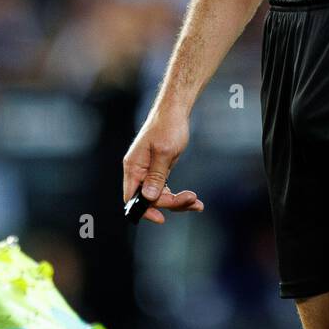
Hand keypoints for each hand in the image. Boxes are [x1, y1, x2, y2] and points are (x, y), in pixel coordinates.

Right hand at [122, 106, 203, 225]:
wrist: (175, 110)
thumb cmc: (168, 126)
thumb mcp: (164, 152)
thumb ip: (156, 176)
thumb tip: (148, 198)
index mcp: (133, 167)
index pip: (132, 198)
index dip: (145, 210)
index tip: (161, 218)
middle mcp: (138, 171)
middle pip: (149, 199)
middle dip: (170, 203)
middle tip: (192, 199)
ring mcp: (148, 171)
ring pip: (159, 196)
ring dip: (177, 202)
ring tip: (197, 203)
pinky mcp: (159, 170)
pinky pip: (165, 189)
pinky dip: (177, 195)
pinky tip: (192, 199)